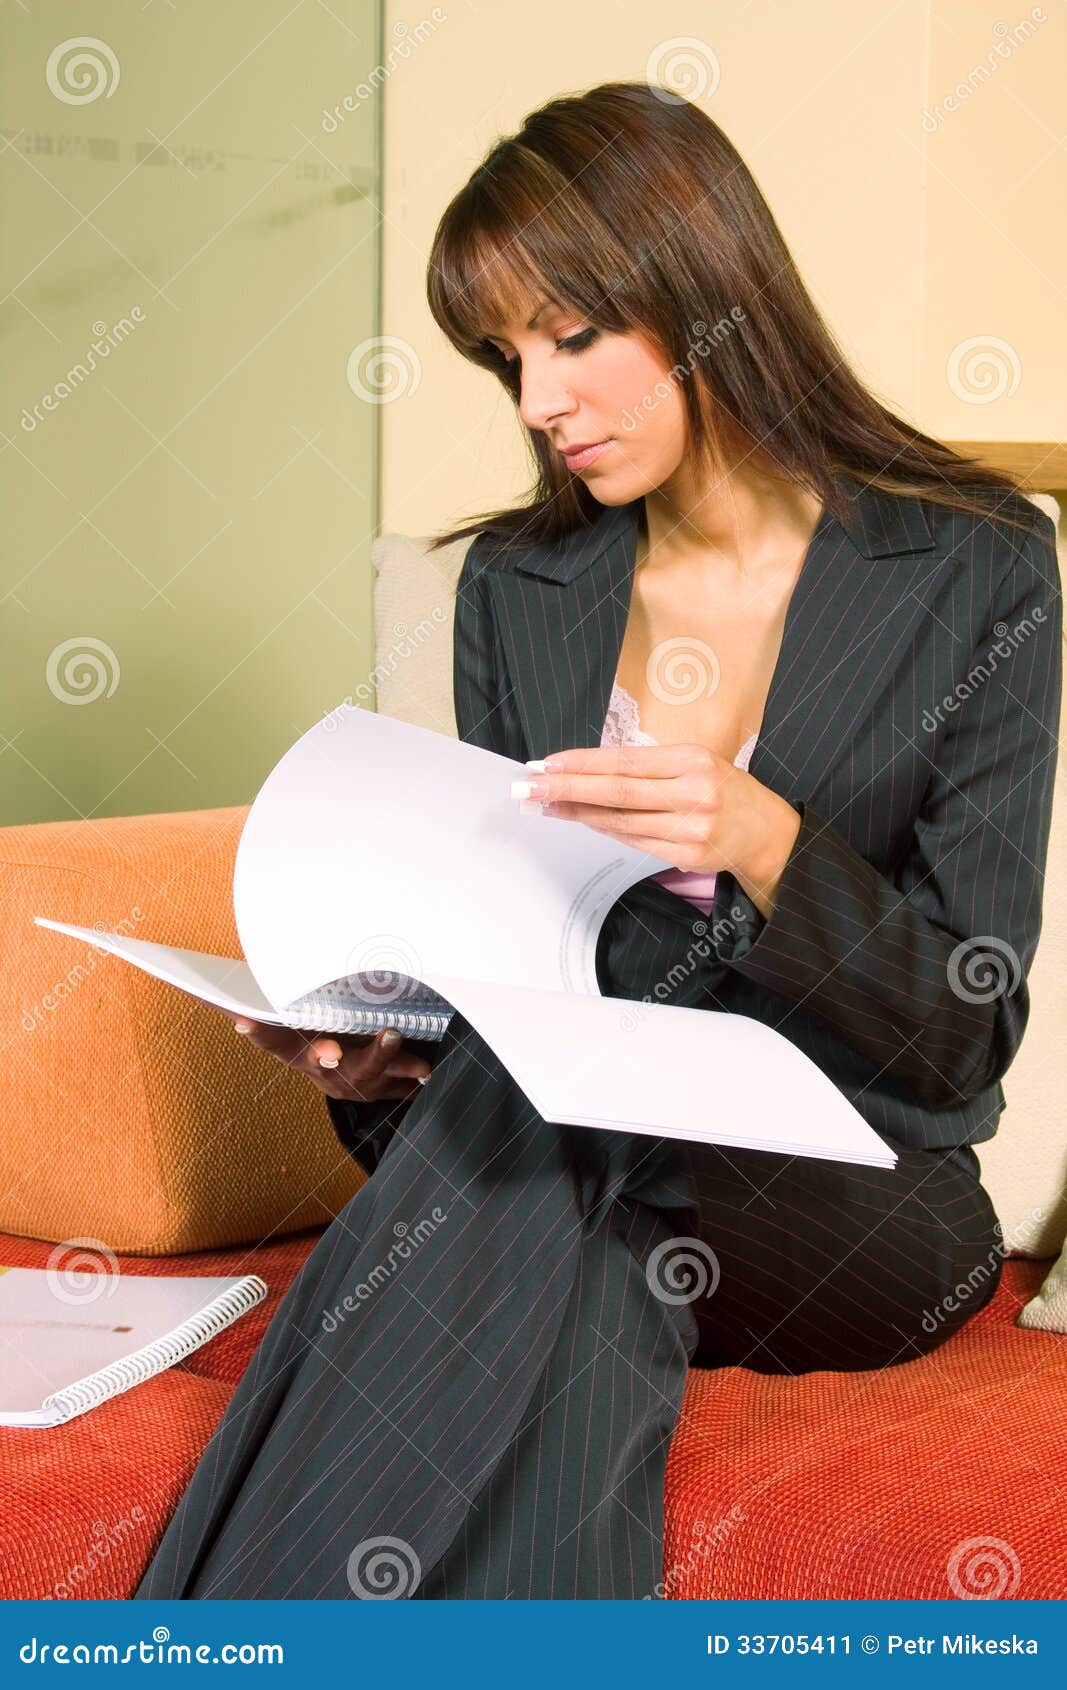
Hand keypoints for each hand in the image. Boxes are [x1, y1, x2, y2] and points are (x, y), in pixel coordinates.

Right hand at [230, 1018, 432, 1103]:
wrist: (359, 1083)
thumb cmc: (324, 1037)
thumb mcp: (300, 1027)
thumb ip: (274, 1007)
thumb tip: (221, 981)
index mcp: (296, 1051)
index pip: (272, 1039)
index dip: (257, 1033)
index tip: (243, 1021)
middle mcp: (323, 1069)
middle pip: (321, 1062)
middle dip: (325, 1056)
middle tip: (330, 1049)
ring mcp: (354, 1082)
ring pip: (366, 1071)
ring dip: (380, 1055)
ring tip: (392, 1036)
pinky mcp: (384, 1088)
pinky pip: (400, 1083)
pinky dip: (413, 1075)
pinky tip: (426, 1069)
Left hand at [513, 743, 801, 918]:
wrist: (767, 832)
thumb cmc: (725, 790)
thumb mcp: (697, 762)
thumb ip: (650, 767)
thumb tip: (589, 771)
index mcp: (693, 760)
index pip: (625, 761)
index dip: (582, 764)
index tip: (548, 764)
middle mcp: (694, 792)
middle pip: (617, 791)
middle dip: (568, 788)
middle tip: (531, 786)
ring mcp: (691, 827)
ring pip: (621, 820)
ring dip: (577, 813)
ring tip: (546, 805)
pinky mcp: (688, 854)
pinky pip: (635, 841)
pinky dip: (604, 830)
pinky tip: (581, 821)